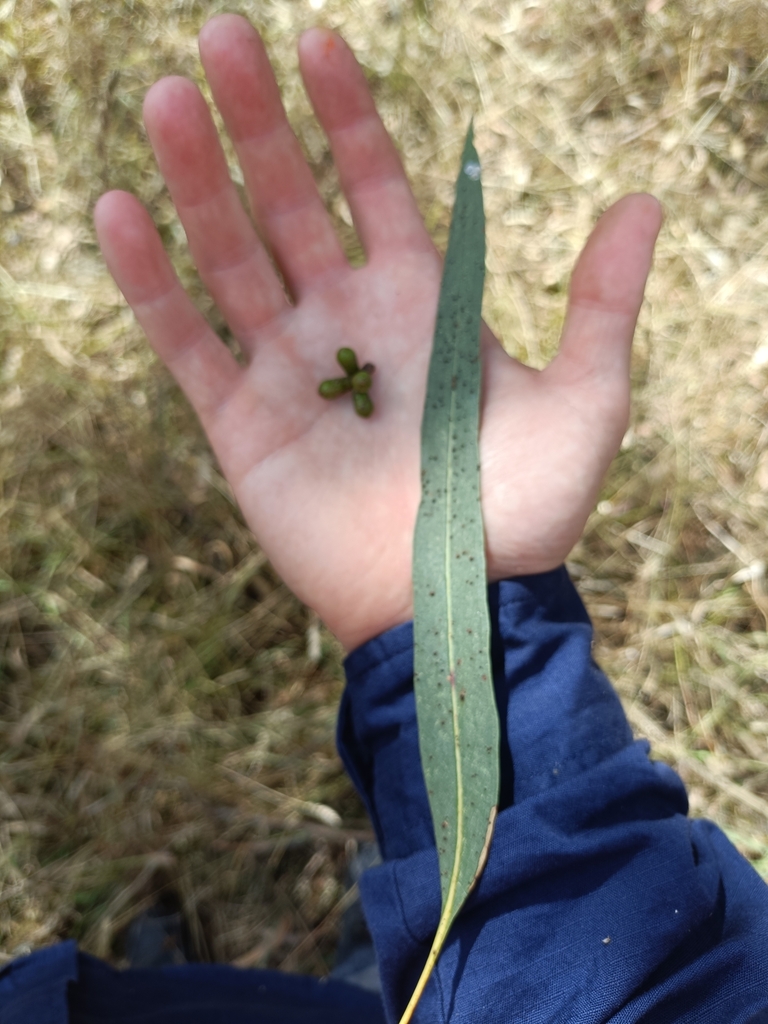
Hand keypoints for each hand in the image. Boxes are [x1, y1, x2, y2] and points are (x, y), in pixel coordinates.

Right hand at [95, 14, 661, 651]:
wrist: (455, 605)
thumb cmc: (525, 512)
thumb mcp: (585, 401)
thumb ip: (602, 303)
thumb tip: (646, 200)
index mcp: (421, 303)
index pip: (375, 185)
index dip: (347, 115)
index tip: (317, 43)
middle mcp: (347, 322)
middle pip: (292, 201)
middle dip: (259, 123)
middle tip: (221, 38)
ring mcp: (289, 370)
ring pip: (231, 256)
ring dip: (198, 181)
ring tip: (168, 98)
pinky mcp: (242, 424)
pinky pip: (187, 343)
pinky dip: (152, 282)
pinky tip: (118, 211)